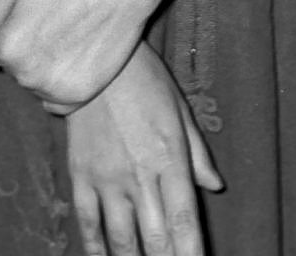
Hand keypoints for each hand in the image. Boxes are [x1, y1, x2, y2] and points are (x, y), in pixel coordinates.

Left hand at [0, 0, 156, 110]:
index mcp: (7, 46)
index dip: (3, 34)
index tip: (25, 18)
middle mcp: (27, 75)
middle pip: (12, 69)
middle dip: (23, 49)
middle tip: (51, 20)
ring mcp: (54, 89)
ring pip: (34, 85)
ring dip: (42, 68)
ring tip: (67, 35)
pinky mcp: (80, 96)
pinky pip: (56, 102)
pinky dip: (60, 85)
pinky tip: (76, 58)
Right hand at [66, 44, 222, 255]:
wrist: (94, 59)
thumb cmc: (143, 79)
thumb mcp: (179, 109)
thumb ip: (197, 153)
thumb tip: (215, 186)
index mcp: (169, 158)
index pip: (184, 220)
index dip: (191, 253)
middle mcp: (139, 175)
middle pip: (155, 238)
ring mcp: (107, 178)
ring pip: (121, 239)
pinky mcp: (80, 175)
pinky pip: (88, 222)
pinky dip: (96, 248)